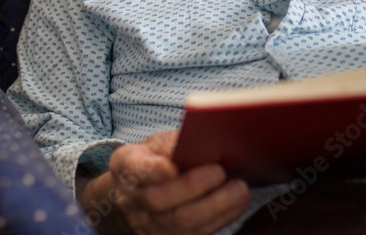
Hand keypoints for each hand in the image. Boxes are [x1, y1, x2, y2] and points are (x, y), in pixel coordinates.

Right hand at [78, 130, 250, 234]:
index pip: (134, 170)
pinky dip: (222, 217)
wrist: (139, 194)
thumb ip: (172, 142)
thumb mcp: (155, 144)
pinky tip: (239, 203)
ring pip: (180, 222)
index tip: (171, 166)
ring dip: (214, 206)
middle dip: (191, 186)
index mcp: (125, 167)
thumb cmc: (154, 160)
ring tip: (240, 190)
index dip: (151, 171)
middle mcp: (133, 200)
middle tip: (219, 172)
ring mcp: (150, 224)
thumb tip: (198, 140)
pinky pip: (197, 234)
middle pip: (159, 200)